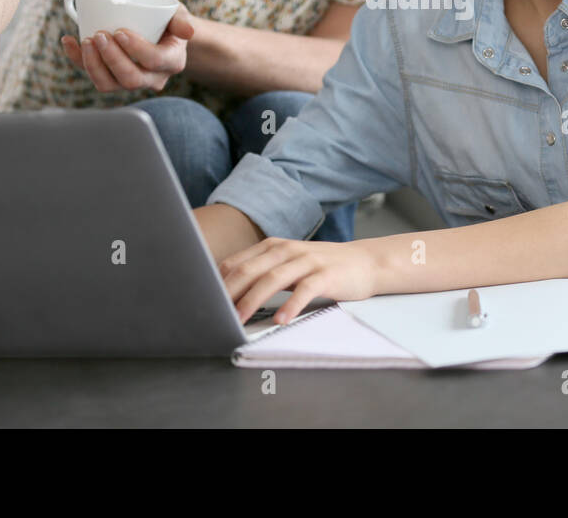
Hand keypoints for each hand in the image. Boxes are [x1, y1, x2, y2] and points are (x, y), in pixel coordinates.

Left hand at [61, 5, 194, 92]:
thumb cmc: (168, 22)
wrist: (160, 33)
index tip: (120, 31)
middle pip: (130, 78)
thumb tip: (188, 31)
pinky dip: (77, 60)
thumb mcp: (179, 15)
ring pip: (109, 84)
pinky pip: (93, 76)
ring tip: (85, 39)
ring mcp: (131, 81)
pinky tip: (68, 41)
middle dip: (111, 59)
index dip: (136, 49)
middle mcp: (152, 78)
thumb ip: (182, 20)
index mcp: (171, 62)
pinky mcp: (112, 78)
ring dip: (93, 64)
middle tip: (99, 35)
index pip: (154, 62)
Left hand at [219, 236, 380, 323]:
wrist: (365, 262)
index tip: (202, 303)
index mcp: (272, 247)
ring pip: (273, 279)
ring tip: (238, 320)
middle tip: (212, 314)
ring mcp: (307, 260)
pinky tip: (281, 320)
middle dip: (228, 293)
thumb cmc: (320, 268)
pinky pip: (305, 290)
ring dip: (252, 300)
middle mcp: (286, 250)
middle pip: (249, 270)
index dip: (217, 283)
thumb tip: (225, 294)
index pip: (236, 263)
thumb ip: (261, 273)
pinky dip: (290, 306)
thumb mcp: (287, 265)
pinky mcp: (326, 275)